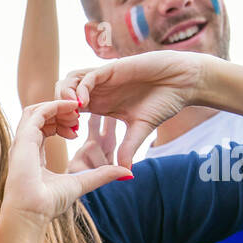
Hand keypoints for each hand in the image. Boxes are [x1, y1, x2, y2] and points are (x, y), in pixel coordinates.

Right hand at [0, 100, 129, 231]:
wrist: (31, 213)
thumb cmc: (49, 204)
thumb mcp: (82, 182)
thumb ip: (102, 174)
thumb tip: (128, 173)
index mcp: (34, 154)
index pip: (45, 128)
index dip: (62, 124)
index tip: (78, 130)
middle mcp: (26, 145)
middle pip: (41, 116)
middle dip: (61, 112)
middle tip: (79, 116)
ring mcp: (24, 141)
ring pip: (38, 110)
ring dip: (58, 106)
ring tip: (76, 110)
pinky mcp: (24, 139)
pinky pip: (37, 112)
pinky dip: (54, 106)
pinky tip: (72, 109)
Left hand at [56, 50, 209, 166]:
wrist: (183, 82)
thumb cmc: (163, 102)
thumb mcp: (141, 130)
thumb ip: (129, 149)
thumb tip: (125, 174)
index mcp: (100, 104)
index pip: (70, 110)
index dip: (65, 122)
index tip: (71, 137)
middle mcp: (98, 91)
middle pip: (63, 94)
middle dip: (59, 109)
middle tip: (68, 126)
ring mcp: (103, 79)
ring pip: (69, 81)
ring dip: (65, 97)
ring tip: (73, 115)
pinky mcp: (111, 69)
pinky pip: (87, 77)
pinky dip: (80, 89)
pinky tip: (83, 104)